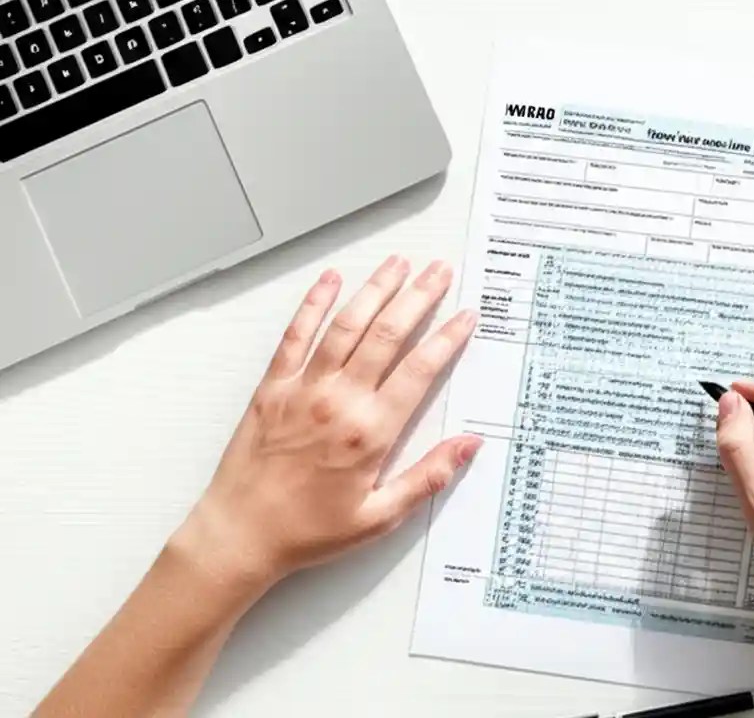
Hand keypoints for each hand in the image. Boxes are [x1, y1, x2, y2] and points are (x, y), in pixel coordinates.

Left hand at [171, 256, 481, 589]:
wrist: (240, 534)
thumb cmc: (309, 531)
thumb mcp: (380, 516)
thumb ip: (428, 476)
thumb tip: (469, 445)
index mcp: (370, 432)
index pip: (420, 370)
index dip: (448, 338)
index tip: (466, 316)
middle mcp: (339, 401)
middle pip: (388, 334)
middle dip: (419, 298)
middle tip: (440, 272)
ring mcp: (303, 389)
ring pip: (346, 325)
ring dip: (376, 290)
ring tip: (399, 264)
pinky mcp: (272, 387)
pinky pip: (296, 336)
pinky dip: (314, 304)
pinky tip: (331, 280)